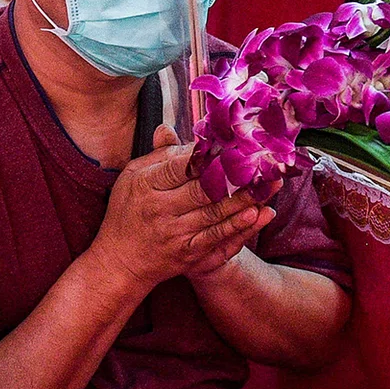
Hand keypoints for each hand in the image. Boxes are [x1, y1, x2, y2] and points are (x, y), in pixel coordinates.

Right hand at [92, 126, 274, 291]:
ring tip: (270, 185)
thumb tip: (168, 127)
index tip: (235, 144)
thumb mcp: (134, 177)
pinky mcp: (187, 254)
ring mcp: (174, 234)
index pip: (181, 166)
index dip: (210, 155)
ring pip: (215, 214)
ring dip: (245, 200)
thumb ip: (158, 155)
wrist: (119, 261)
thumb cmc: (128, 211)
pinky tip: (258, 214)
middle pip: (204, 190)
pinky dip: (239, 227)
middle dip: (236, 176)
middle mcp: (159, 209)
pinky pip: (217, 239)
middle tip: (263, 163)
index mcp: (146, 184)